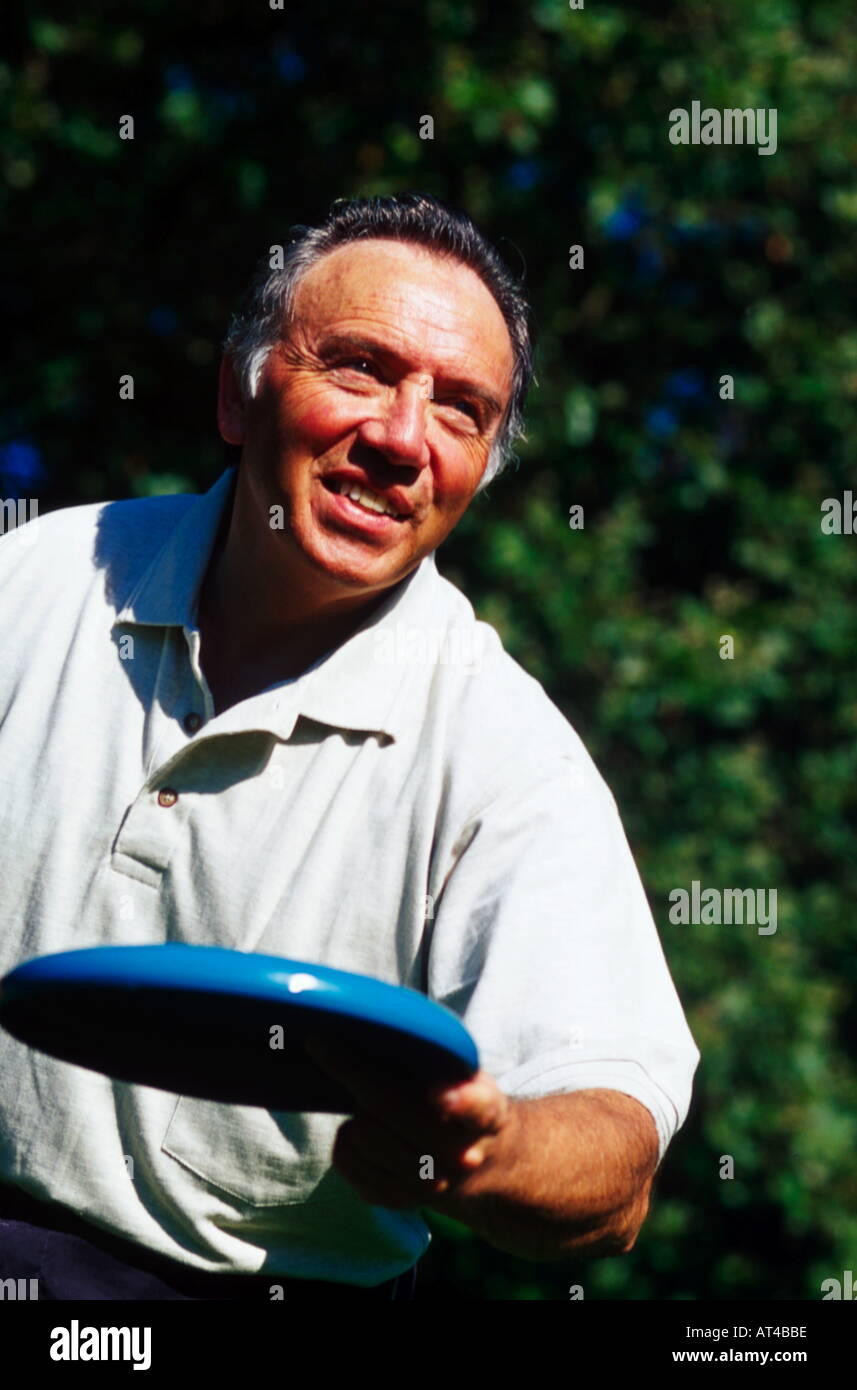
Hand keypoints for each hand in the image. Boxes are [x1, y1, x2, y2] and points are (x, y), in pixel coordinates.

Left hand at [302, 1037, 518, 1209]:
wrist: (476, 1161)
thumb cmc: (459, 1096)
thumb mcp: (467, 1072)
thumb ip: (441, 1058)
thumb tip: (376, 1028)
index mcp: (486, 1112)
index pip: (478, 1107)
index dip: (459, 1102)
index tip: (437, 1095)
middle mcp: (462, 1155)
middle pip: (391, 1107)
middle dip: (353, 1069)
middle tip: (324, 1042)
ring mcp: (430, 1185)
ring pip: (362, 1131)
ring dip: (356, 1111)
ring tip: (372, 1107)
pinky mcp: (396, 1200)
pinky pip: (345, 1158)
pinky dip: (345, 1138)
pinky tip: (364, 1132)